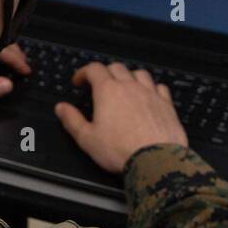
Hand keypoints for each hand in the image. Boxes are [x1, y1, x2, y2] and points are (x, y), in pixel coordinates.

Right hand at [54, 62, 186, 172]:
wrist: (155, 160)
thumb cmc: (121, 150)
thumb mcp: (87, 138)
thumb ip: (72, 120)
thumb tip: (61, 108)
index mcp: (108, 91)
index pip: (94, 69)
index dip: (83, 72)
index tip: (79, 81)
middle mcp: (130, 87)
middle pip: (117, 67)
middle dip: (105, 71)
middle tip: (99, 83)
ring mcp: (150, 94)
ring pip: (139, 73)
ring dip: (129, 75)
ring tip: (124, 85)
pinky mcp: (166, 104)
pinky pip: (160, 87)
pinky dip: (152, 87)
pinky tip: (149, 95)